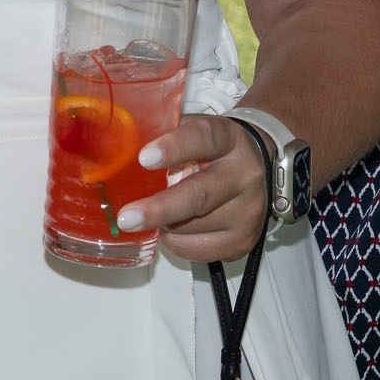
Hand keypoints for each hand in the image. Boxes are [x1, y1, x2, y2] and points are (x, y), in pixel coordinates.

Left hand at [123, 113, 268, 264]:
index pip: (203, 139)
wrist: (260, 168)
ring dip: (166, 224)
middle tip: (127, 218)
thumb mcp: (194, 130)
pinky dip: (177, 241)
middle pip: (200, 196)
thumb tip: (119, 144)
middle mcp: (244, 175)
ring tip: (162, 211)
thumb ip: (163, 132)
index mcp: (228, 139)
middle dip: (159, 209)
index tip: (144, 158)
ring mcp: (248, 212)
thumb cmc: (215, 150)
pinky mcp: (244, 241)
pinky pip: (197, 250)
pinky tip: (178, 226)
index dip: (173, 148)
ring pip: (192, 228)